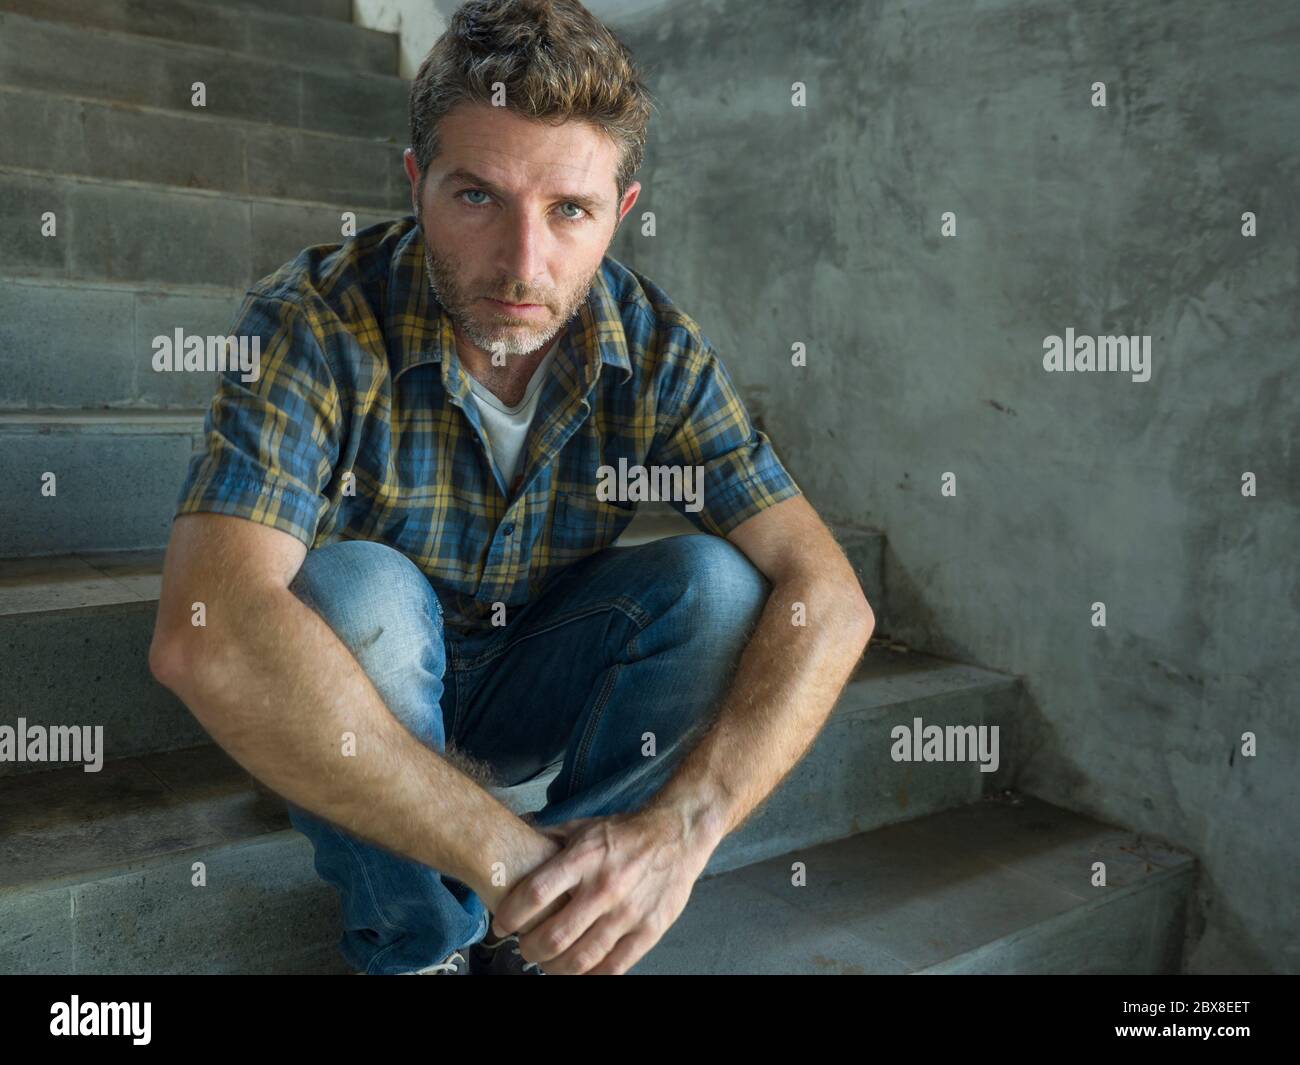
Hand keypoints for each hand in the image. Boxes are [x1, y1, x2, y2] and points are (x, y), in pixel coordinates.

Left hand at [491, 809, 715, 974]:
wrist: (677, 835)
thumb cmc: (625, 833)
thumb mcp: (584, 826)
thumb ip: (549, 839)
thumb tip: (514, 838)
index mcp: (584, 858)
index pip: (536, 894)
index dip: (511, 916)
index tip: (502, 925)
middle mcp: (604, 887)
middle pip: (554, 935)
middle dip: (529, 949)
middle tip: (524, 948)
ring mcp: (628, 912)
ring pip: (581, 959)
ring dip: (555, 968)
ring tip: (548, 963)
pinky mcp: (649, 930)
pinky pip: (613, 967)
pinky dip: (589, 976)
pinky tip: (579, 970)